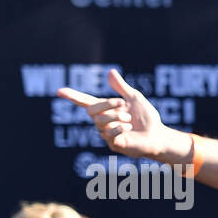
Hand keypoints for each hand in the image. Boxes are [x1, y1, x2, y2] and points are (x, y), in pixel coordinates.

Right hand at [57, 69, 188, 161]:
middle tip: (123, 104)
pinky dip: (119, 128)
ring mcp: (107, 135)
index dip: (72, 96)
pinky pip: (108, 135)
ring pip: (100, 122)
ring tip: (130, 118)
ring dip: (116, 117)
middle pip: (91, 110)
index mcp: (106, 109)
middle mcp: (103, 122)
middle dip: (106, 105)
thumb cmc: (147, 118)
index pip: (84, 102)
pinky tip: (128, 127)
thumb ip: (121, 87)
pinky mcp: (114, 145)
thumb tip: (110, 72)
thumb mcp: (134, 98)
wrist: (158, 135)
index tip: (59, 91)